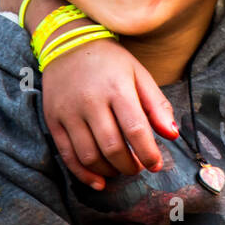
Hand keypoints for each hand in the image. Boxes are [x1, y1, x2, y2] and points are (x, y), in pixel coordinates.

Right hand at [42, 37, 177, 190]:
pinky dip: (83, 173)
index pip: (135, 129)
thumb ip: (157, 106)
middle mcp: (90, 101)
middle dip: (129, 165)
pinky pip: (67, 155)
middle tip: (138, 167)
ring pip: (89, 155)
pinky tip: (99, 181)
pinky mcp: (52, 120)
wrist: (68, 44)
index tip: (156, 165)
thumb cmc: (111, 62)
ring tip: (122, 169)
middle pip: (112, 147)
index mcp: (117, 88)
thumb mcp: (140, 75)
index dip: (148, 153)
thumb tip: (173, 135)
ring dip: (109, 171)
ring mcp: (68, 112)